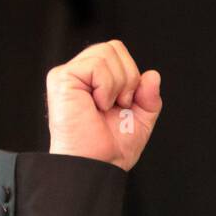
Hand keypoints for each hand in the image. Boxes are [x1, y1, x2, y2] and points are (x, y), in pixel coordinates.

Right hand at [46, 39, 161, 170]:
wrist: (97, 167)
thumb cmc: (111, 150)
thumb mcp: (140, 121)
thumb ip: (149, 98)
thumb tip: (153, 75)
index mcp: (96, 81)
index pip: (118, 53)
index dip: (132, 76)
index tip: (127, 104)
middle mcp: (81, 74)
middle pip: (114, 48)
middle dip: (128, 78)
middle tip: (119, 106)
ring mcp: (70, 74)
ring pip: (107, 52)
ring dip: (117, 85)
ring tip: (106, 107)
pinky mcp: (62, 78)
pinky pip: (97, 64)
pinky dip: (107, 87)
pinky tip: (98, 105)